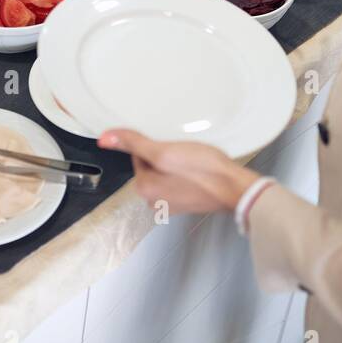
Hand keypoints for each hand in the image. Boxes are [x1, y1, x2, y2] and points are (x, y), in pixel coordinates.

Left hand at [99, 129, 258, 214]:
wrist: (234, 188)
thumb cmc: (203, 171)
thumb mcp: (164, 152)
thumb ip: (134, 144)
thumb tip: (106, 138)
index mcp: (144, 189)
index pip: (137, 156)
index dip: (153, 144)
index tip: (169, 143)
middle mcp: (154, 201)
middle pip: (151, 165)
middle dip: (164, 155)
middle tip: (183, 151)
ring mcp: (171, 204)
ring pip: (165, 172)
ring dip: (175, 163)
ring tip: (192, 160)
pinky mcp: (186, 202)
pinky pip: (178, 180)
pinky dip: (186, 172)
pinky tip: (198, 168)